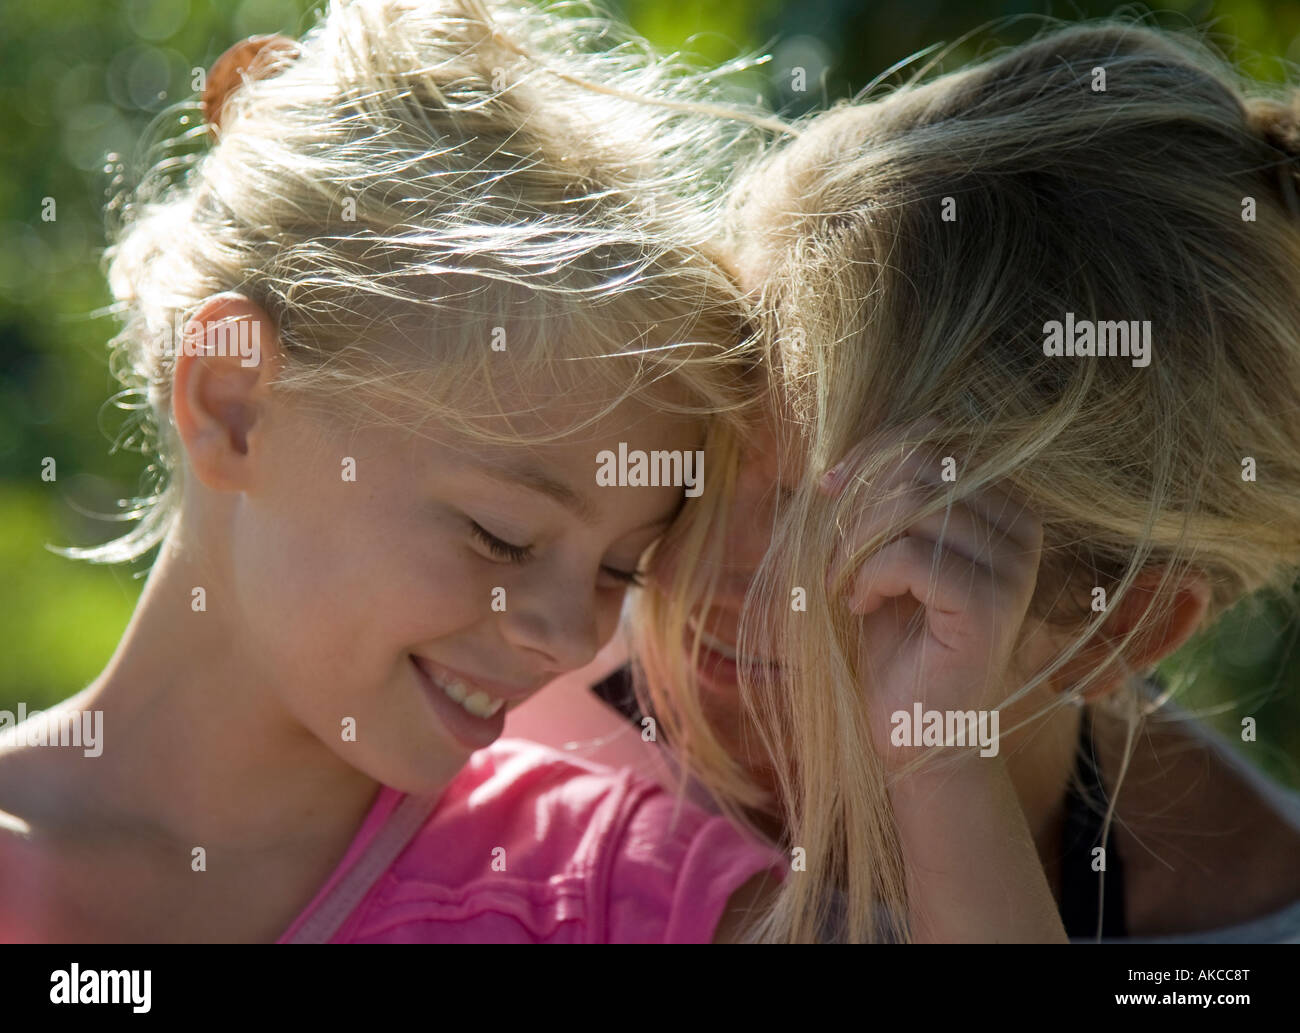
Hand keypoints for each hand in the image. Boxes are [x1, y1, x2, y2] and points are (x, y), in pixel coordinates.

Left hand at [822, 425, 1042, 773]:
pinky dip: (867, 577)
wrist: (916, 727)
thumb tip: (838, 463)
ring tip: (842, 584)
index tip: (826, 486)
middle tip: (836, 556)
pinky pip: (910, 557)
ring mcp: (1013, 567)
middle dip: (858, 506)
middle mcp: (1020, 529)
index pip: (933, 441)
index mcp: (1002, 507)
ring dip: (855, 545)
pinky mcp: (990, 606)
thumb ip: (879, 503)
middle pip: (919, 468)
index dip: (870, 454)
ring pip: (912, 506)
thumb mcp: (884, 555)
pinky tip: (859, 606)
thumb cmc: (898, 640)